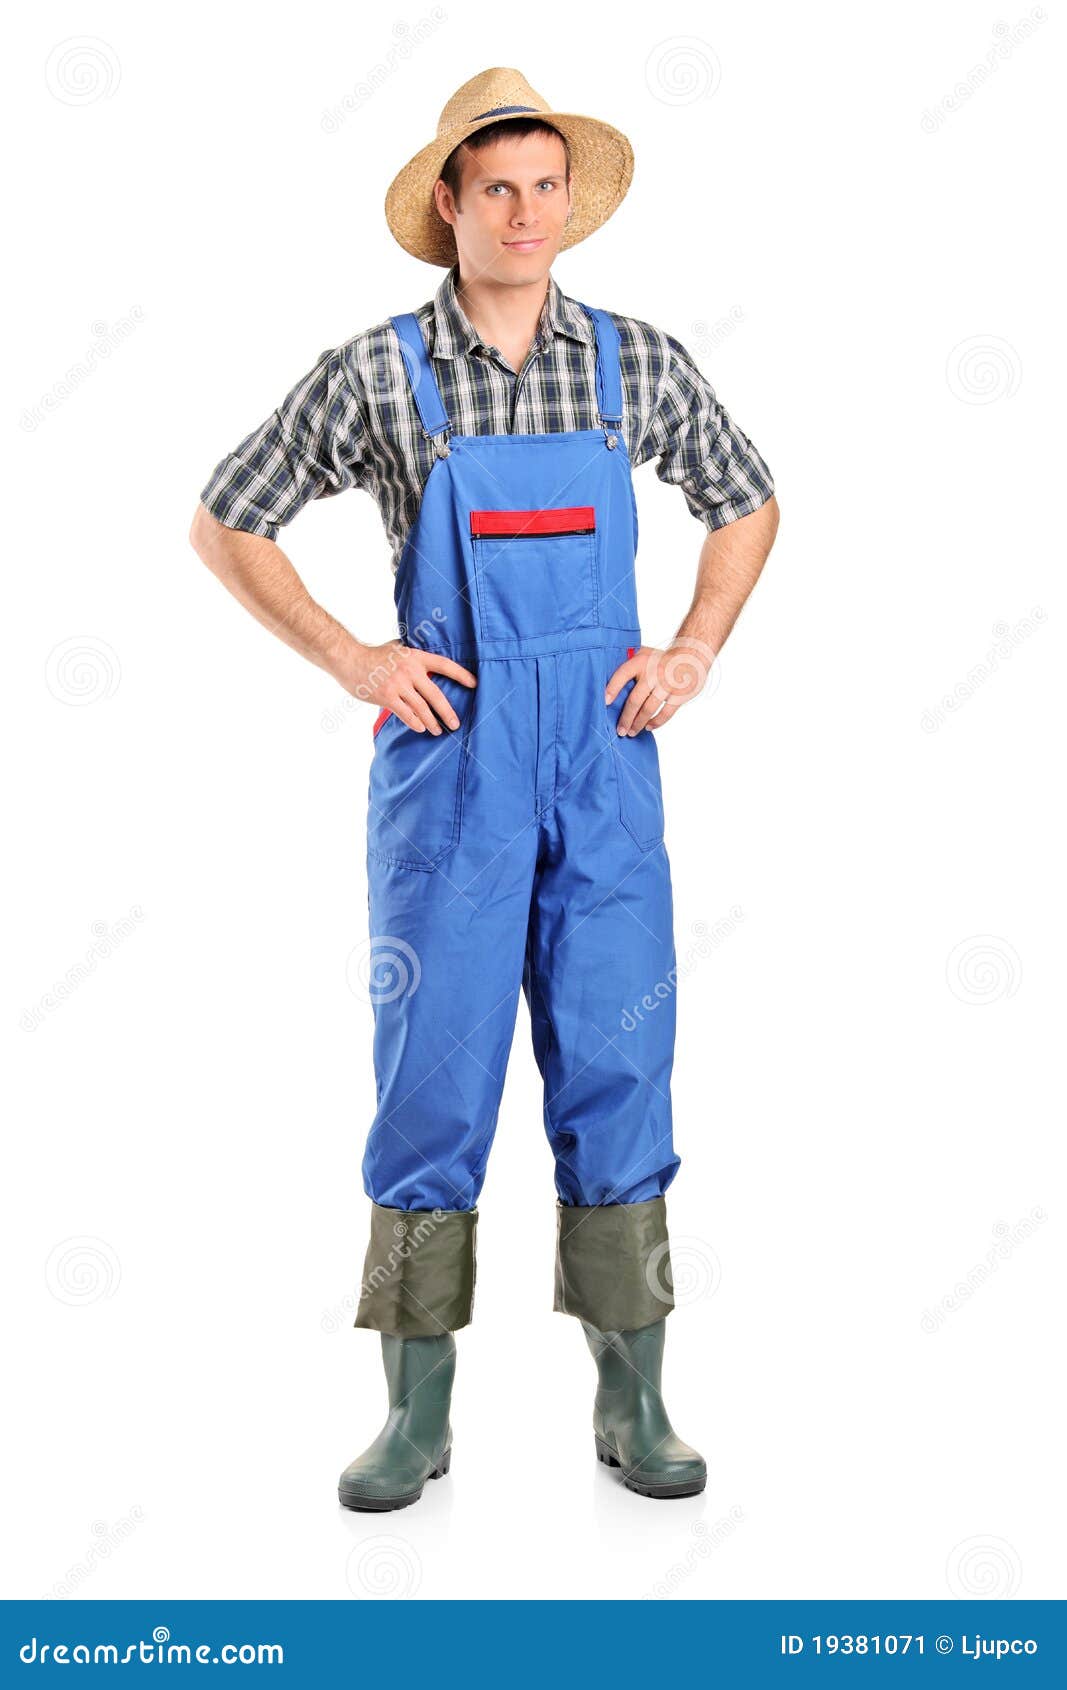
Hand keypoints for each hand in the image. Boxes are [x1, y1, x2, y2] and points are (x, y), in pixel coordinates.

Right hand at [343, 640, 476, 734]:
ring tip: (438, 731)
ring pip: (422, 708)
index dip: (461, 674)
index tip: (474, 684)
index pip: (444, 665)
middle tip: (455, 724)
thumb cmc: (373, 655)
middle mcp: (410, 670)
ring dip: (432, 722)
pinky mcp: (387, 697)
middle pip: (435, 695)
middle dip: (447, 712)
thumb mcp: (397, 649)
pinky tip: (421, 728)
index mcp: (415, 657)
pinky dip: (415, 723)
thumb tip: (426, 665)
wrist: (348, 659)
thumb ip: (412, 657)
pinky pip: (406, 714)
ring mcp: (398, 684)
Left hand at [605, 639, 715, 734]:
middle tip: (619, 730)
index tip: (604, 702)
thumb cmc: (660, 659)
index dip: (612, 688)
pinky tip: (648, 727)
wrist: (690, 655)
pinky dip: (656, 722)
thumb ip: (627, 662)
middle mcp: (653, 673)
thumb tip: (604, 673)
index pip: (622, 674)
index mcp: (641, 661)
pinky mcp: (679, 694)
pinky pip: (666, 713)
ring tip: (631, 732)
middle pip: (635, 700)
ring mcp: (667, 685)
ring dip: (639, 723)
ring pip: (649, 709)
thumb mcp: (643, 653)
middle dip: (626, 718)